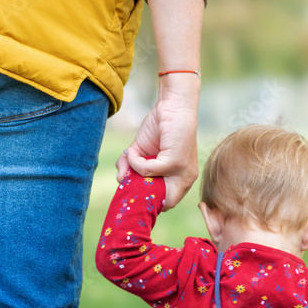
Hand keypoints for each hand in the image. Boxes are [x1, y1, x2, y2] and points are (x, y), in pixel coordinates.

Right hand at [117, 75, 199, 208]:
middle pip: (165, 204)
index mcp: (182, 179)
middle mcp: (186, 178)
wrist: (173, 103)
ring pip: (153, 188)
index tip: (133, 189)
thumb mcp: (141, 152)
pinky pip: (147, 170)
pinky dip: (135, 162)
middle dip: (143, 195)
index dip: (149, 200)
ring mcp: (183, 172)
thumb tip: (120, 180)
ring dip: (136, 175)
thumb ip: (130, 166)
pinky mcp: (175, 163)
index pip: (168, 202)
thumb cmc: (160, 127)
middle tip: (129, 182)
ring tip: (131, 159)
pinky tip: (133, 151)